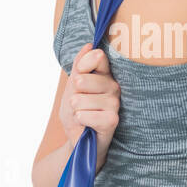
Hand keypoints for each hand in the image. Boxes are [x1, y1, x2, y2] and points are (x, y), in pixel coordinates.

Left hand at [60, 42, 120, 167]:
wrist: (79, 140)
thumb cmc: (78, 112)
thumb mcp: (72, 88)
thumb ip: (79, 67)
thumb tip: (88, 45)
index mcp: (104, 75)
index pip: (97, 57)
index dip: (82, 65)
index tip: (77, 78)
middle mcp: (113, 86)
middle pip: (83, 79)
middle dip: (73, 94)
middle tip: (79, 104)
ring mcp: (115, 103)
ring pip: (82, 99)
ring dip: (76, 110)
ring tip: (83, 115)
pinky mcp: (113, 120)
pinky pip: (87, 114)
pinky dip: (81, 120)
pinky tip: (87, 124)